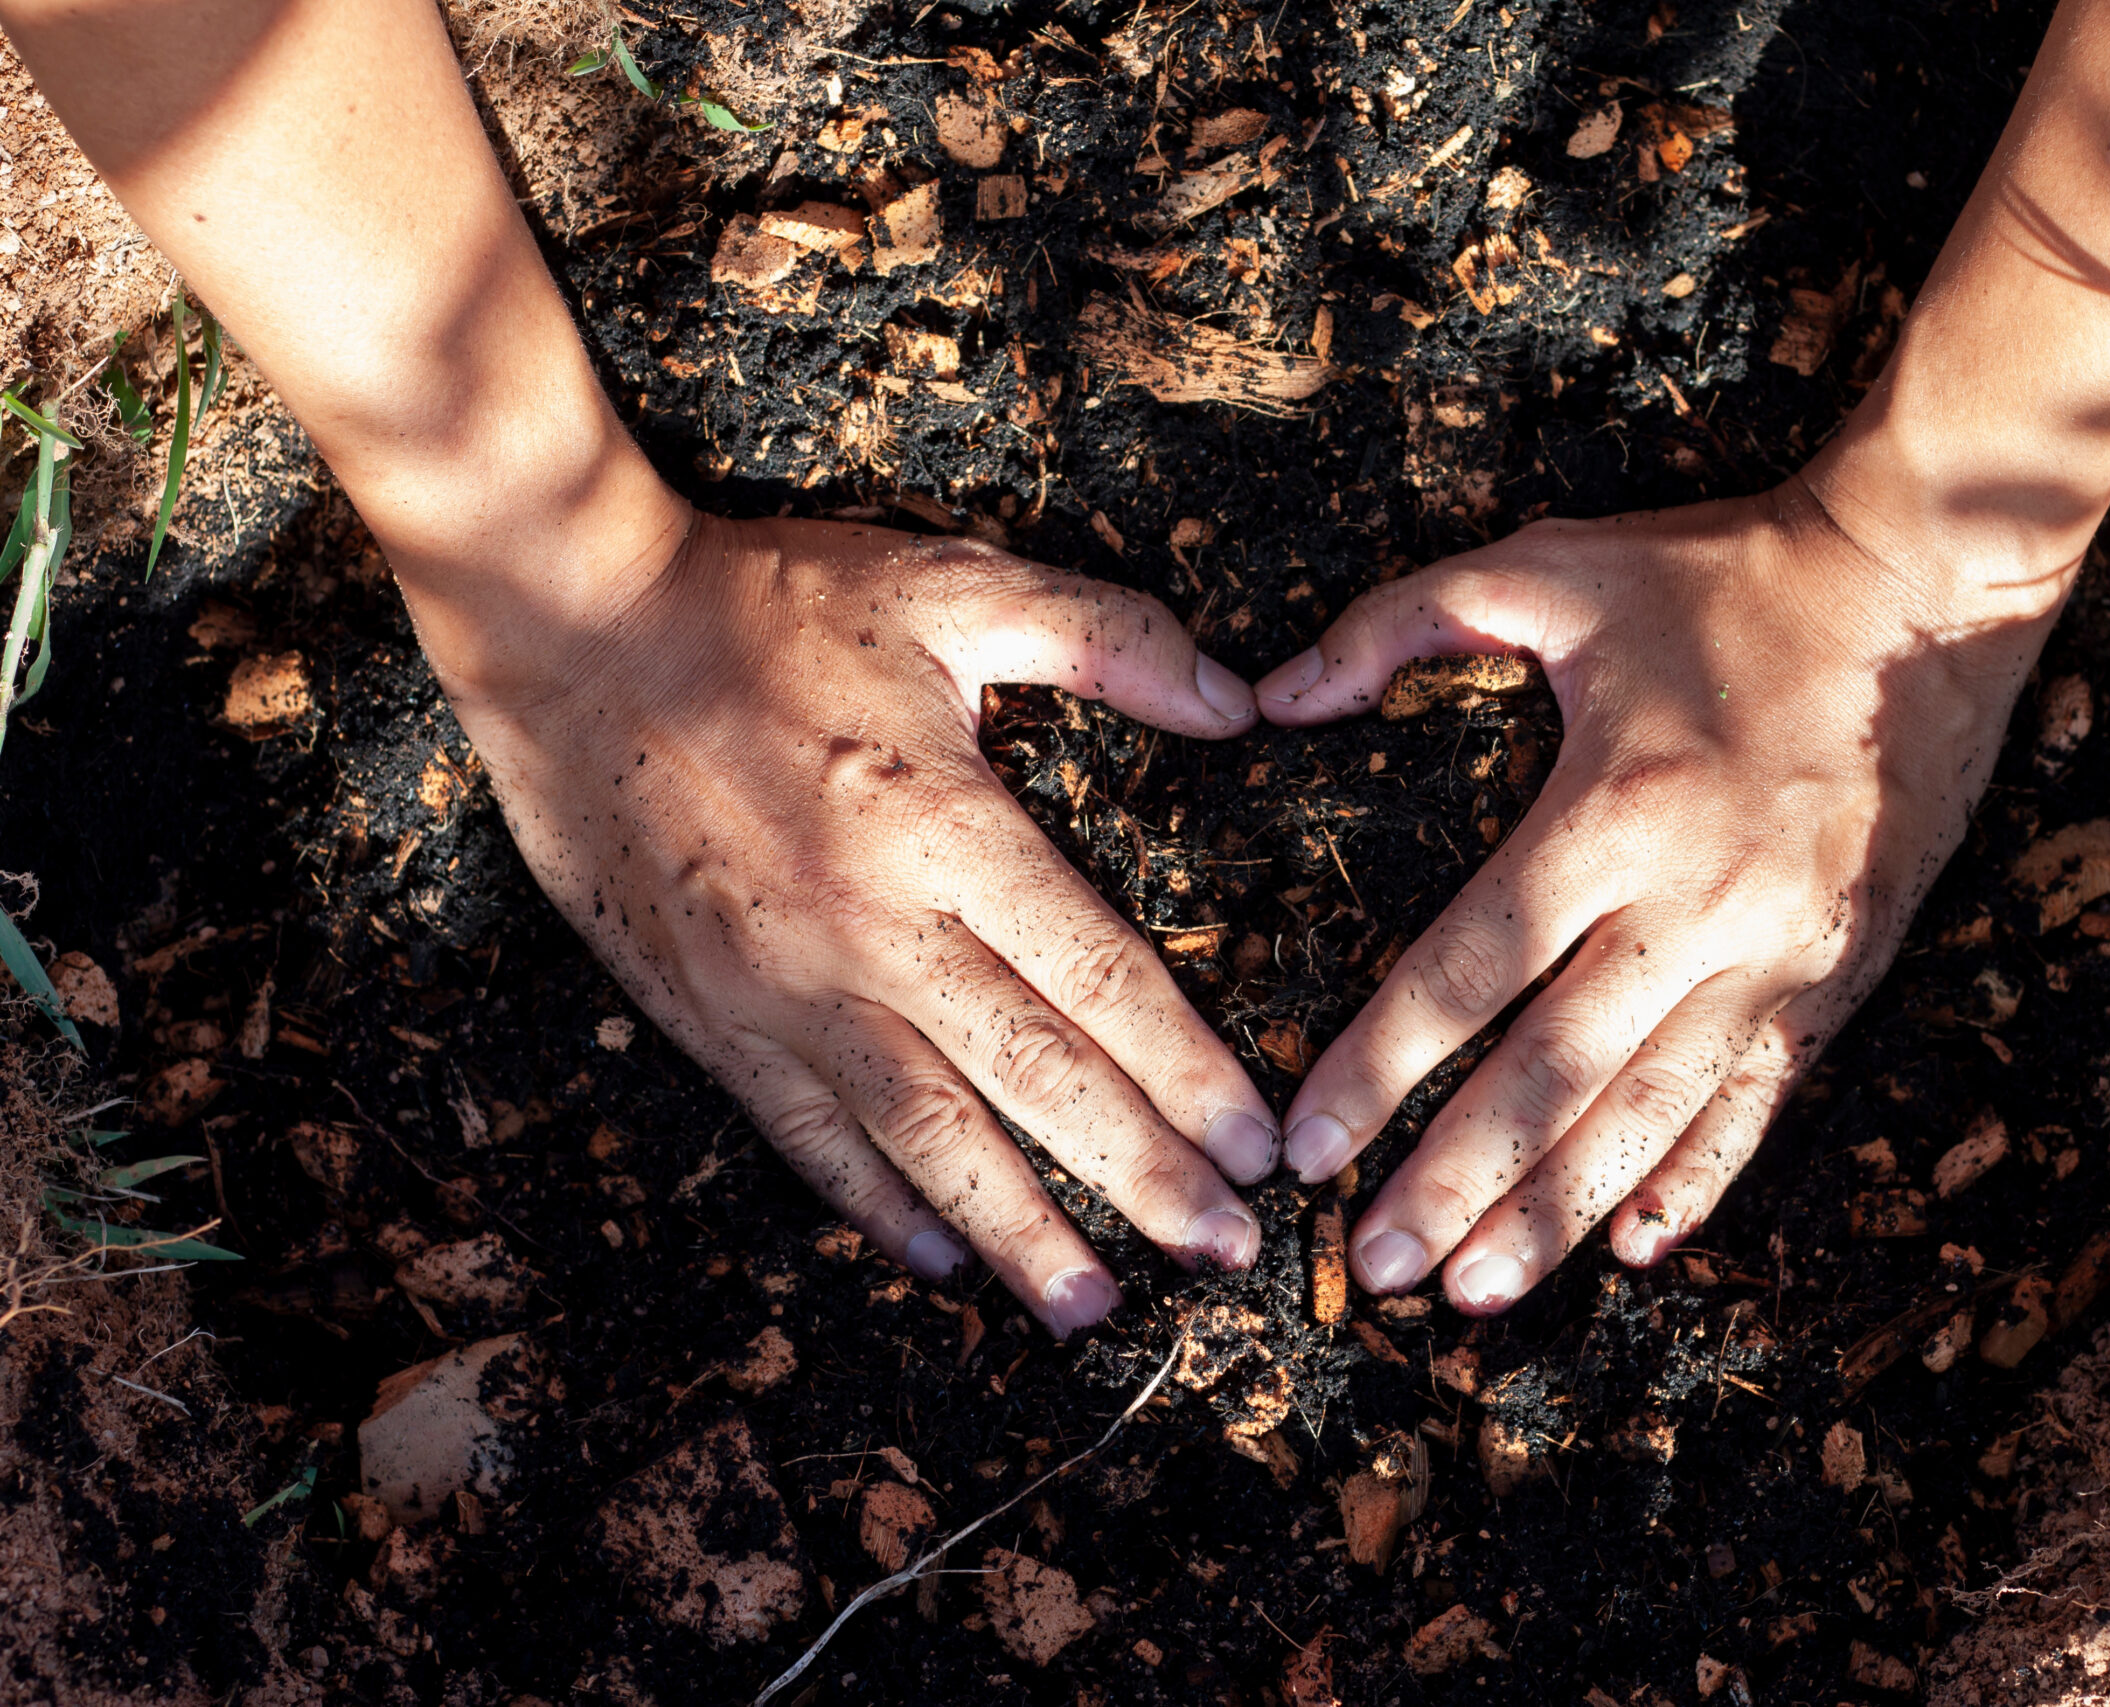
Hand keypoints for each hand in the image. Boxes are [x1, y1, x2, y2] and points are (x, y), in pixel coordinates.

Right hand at [430, 513, 1280, 1335]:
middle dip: (1139, 1178)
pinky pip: (805, 1134)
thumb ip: (1106, 639)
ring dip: (1017, 1232)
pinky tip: (941, 1259)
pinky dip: (874, 1205)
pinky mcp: (706, 1013)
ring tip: (1094, 1312)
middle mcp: (870, 925)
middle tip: (1224, 1255)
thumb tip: (1240, 702)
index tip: (1260, 1148)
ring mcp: (781, 983)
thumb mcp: (951, 586)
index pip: (1099, 979)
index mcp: (945, 824)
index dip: (1189, 1073)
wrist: (569, 628)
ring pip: (923, 1137)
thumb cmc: (768, 601)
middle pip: (1033, 1079)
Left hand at [1254, 481, 2064, 1312]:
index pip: (1471, 968)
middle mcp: (1696, 902)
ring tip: (1473, 1291)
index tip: (1309, 1145)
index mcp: (1614, 808)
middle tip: (1371, 1268)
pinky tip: (1636, 1246)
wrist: (1925, 588)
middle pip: (1554, 1074)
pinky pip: (1758, 1098)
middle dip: (1456, 1181)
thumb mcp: (1552, 565)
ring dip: (1559, 1211)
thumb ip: (1401, 623)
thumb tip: (1270, 695)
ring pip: (1651, 1112)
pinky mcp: (1836, 973)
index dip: (1382, 1064)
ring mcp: (1778, 951)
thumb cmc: (1720, 577)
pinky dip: (1697, 1179)